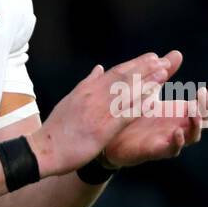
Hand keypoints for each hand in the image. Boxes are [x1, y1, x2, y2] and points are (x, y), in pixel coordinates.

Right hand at [30, 51, 179, 175]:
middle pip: (124, 78)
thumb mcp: (70, 100)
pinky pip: (124, 116)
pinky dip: (138, 107)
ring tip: (164, 73)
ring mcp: (98, 112)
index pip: (115, 72)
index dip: (135, 64)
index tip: (152, 56)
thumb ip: (87, 84)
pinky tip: (153, 102)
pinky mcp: (101, 129)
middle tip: (164, 59)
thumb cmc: (57, 129)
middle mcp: (93, 97)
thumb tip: (99, 68)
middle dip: (145, 68)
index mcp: (87, 90)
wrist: (43, 150)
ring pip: (126, 93)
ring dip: (146, 82)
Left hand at [104, 79, 207, 167]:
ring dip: (196, 125)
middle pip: (204, 120)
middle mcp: (179, 125)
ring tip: (194, 112)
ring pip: (193, 136)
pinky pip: (172, 149)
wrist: (111, 133)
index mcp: (179, 112)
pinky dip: (178, 142)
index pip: (204, 107)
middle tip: (203, 94)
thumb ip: (165, 72)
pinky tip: (177, 132)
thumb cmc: (133, 111)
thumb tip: (177, 53)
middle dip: (207, 108)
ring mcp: (170, 138)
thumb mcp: (150, 88)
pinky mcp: (157, 150)